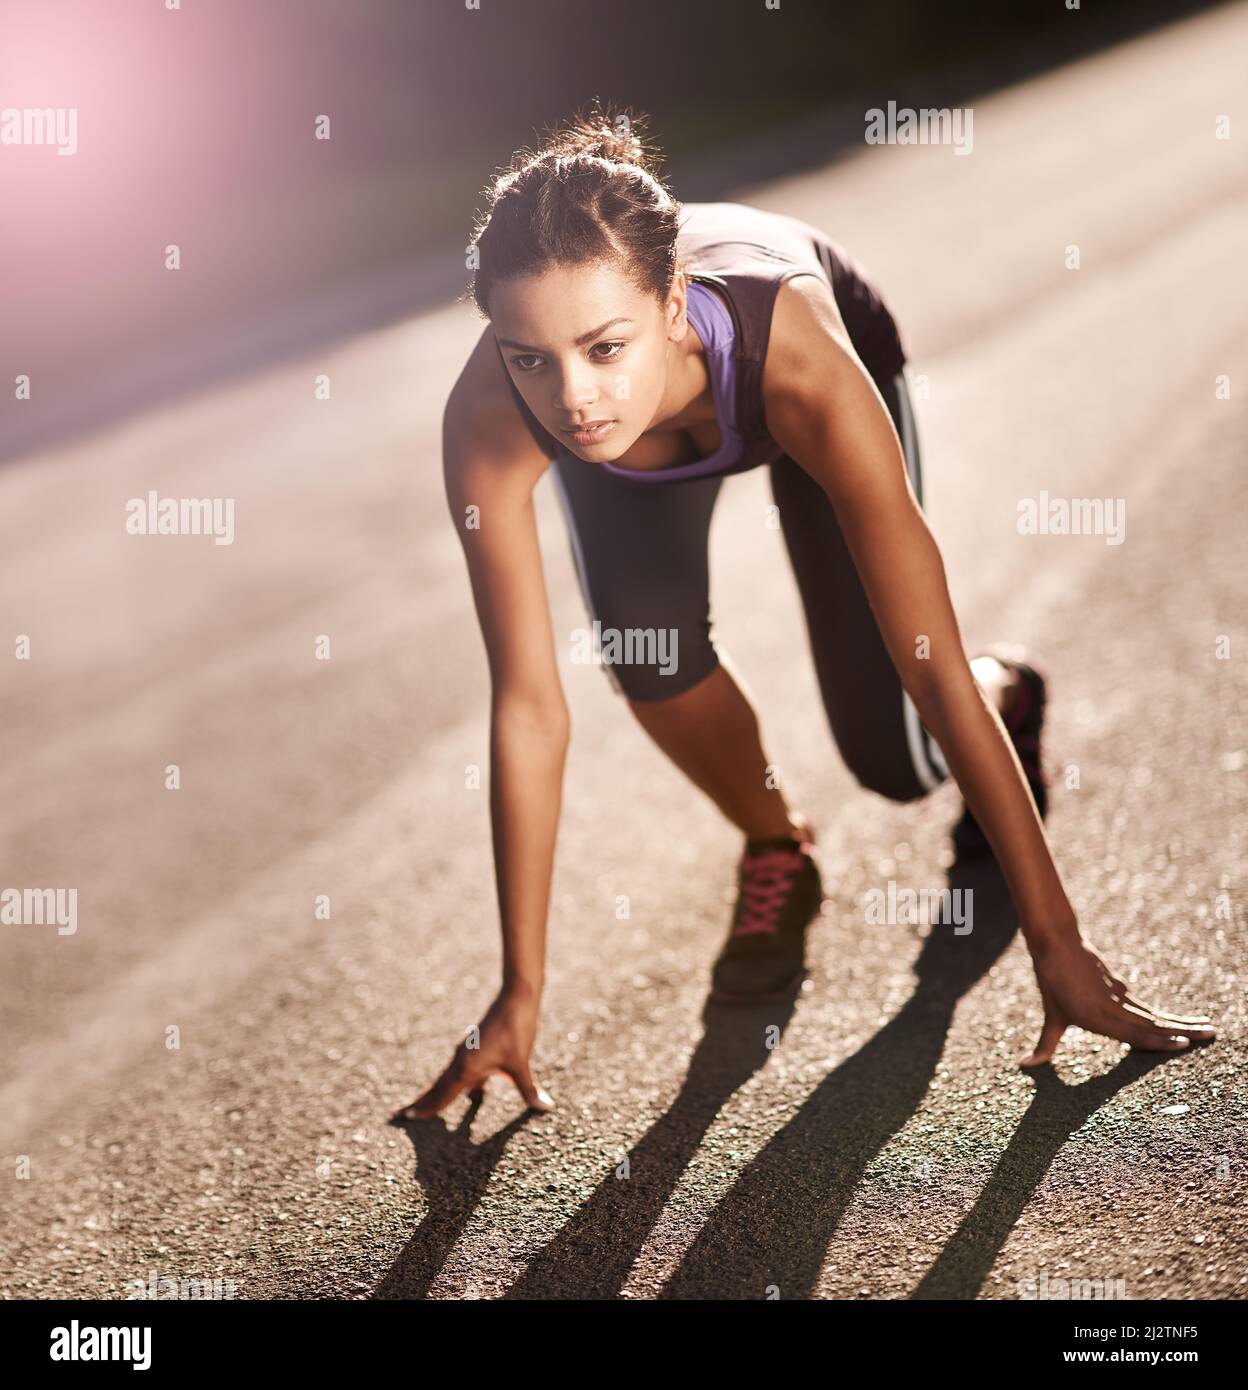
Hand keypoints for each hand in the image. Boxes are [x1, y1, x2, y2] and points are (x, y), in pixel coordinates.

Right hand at [390, 989, 553, 1120]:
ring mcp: (465, 1052)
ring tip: (421, 1107)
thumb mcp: (521, 1065)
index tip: (405, 1118)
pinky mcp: (474, 1047)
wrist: (516, 999)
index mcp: (467, 1068)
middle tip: (397, 1115)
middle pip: (436, 1088)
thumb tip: (545, 1108)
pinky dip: (452, 1084)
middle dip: (420, 1103)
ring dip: (434, 1094)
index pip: (442, 1095)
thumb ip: (529, 1090)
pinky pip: (458, 1071)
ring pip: (446, 1079)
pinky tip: (467, 1092)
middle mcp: (461, 1060)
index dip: (426, 1109)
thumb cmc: (517, 1030)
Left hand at [1021, 929, 1215, 1066]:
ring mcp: (1121, 996)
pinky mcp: (1122, 988)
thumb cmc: (1052, 983)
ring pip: (1154, 1014)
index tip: (1183, 1045)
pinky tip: (1178, 1021)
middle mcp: (1114, 1008)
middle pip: (1153, 1023)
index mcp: (1098, 1018)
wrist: (1057, 944)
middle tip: (1210, 1035)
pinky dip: (1164, 1015)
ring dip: (1181, 1022)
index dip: (1158, 1041)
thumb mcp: (1050, 1015)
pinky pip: (1146, 1006)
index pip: (1134, 1034)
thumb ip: (1045, 1044)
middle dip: (1183, 1031)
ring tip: (1206, 1027)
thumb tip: (1023, 1066)